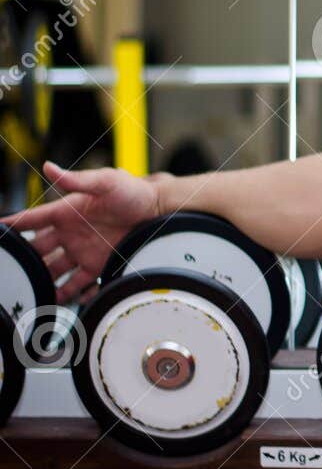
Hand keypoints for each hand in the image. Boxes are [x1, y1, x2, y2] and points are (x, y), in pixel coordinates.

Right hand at [0, 161, 162, 300]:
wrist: (160, 210)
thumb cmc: (133, 191)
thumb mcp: (106, 182)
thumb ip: (78, 180)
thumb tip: (49, 166)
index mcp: (67, 212)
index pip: (32, 220)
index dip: (13, 226)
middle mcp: (70, 233)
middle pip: (38, 250)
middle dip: (24, 260)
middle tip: (13, 271)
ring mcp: (83, 250)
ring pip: (55, 270)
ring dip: (44, 281)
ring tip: (31, 293)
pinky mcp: (98, 264)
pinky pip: (81, 283)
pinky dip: (72, 294)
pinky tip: (63, 302)